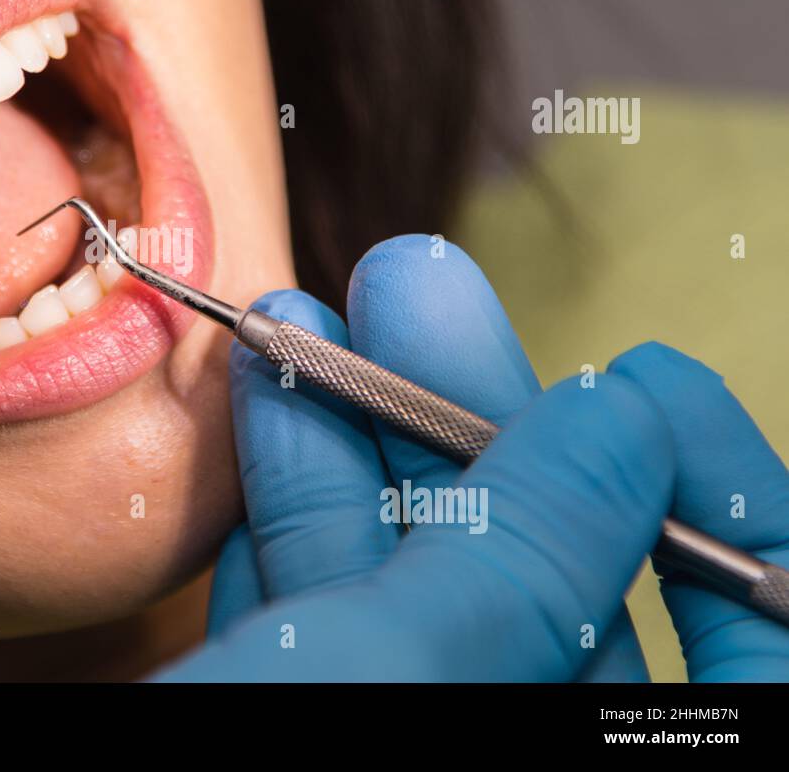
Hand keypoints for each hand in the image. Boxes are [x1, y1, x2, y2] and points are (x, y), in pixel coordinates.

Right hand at [156, 235, 788, 680]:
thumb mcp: (399, 675)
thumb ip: (519, 554)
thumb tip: (616, 418)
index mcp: (598, 766)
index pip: (756, 638)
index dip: (717, 487)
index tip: (642, 375)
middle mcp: (511, 730)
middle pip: (550, 561)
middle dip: (475, 405)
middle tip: (413, 284)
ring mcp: (405, 719)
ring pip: (415, 567)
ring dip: (356, 428)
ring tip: (303, 317)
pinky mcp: (302, 702)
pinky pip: (326, 601)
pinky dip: (292, 502)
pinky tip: (267, 404)